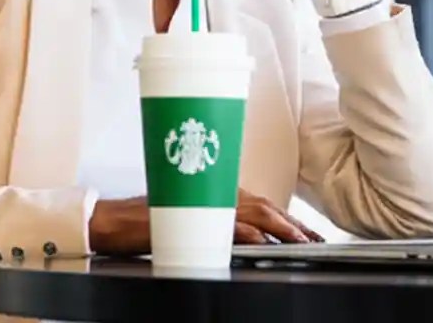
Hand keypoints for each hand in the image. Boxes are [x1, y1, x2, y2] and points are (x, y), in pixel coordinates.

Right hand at [87, 190, 324, 253]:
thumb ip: (218, 219)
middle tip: (316, 239)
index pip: (263, 204)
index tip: (308, 233)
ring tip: (303, 241)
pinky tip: (266, 241)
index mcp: (219, 191)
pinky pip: (230, 224)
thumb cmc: (148, 218)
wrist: (116, 220)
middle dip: (295, 224)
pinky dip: (251, 232)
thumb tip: (244, 236)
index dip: (288, 218)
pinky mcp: (196, 216)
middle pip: (267, 206)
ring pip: (256, 212)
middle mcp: (217, 192)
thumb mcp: (191, 214)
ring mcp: (208, 203)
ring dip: (282, 227)